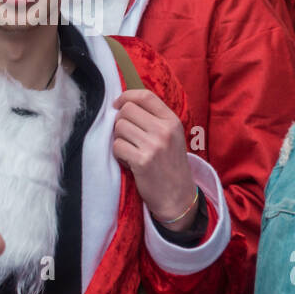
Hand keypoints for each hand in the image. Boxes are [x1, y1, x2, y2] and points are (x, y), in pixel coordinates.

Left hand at [111, 89, 196, 229]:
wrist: (177, 197)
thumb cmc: (170, 165)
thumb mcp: (171, 137)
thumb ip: (154, 119)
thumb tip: (124, 103)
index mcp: (172, 121)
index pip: (145, 96)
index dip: (126, 96)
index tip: (117, 104)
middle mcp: (164, 130)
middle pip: (127, 111)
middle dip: (120, 122)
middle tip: (127, 137)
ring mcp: (154, 145)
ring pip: (119, 128)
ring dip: (119, 140)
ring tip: (131, 151)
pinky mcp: (142, 161)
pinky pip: (117, 146)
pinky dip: (119, 155)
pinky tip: (131, 162)